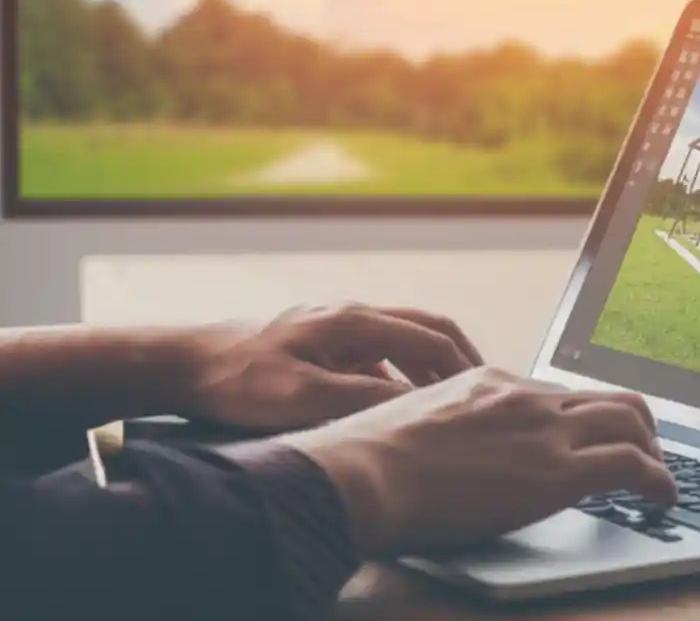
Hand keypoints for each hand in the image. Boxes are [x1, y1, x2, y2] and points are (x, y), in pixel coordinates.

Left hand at [184, 304, 482, 430]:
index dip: (464, 368)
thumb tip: (415, 410)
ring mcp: (339, 326)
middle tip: (486, 392)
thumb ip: (361, 401)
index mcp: (354, 321)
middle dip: (462, 360)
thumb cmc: (238, 380)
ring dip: (434, 369)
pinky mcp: (326, 342)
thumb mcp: (302, 398)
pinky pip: (381, 354)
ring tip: (453, 402)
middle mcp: (353, 315)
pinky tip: (402, 406)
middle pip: (428, 329)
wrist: (186, 365)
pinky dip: (405, 376)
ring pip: (406, 340)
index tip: (486, 396)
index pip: (432, 339)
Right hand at [284, 366, 677, 554]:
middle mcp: (525, 397)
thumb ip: (447, 429)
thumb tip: (449, 453)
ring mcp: (544, 431)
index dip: (585, 418)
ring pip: (631, 421)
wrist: (360, 475)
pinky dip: (660, 481)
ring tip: (659, 478)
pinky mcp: (556, 472)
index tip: (592, 437)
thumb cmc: (366, 461)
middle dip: (636, 426)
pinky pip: (631, 466)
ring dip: (654, 450)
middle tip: (643, 453)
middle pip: (608, 397)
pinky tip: (663, 499)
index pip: (558, 393)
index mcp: (490, 381)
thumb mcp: (413, 422)